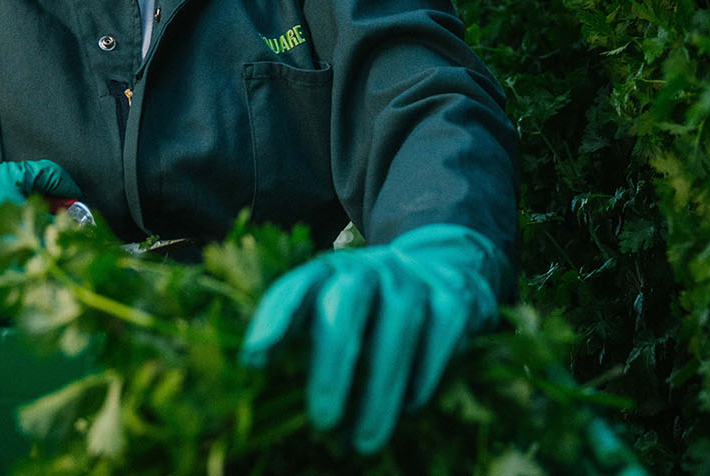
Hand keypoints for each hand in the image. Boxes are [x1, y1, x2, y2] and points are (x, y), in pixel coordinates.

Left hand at [239, 223, 508, 452]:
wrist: (448, 269)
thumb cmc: (374, 314)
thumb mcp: (338, 318)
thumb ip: (308, 350)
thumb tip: (272, 406)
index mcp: (330, 272)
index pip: (297, 288)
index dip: (274, 321)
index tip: (254, 363)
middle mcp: (371, 266)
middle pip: (348, 300)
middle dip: (333, 361)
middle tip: (321, 420)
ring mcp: (415, 279)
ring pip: (399, 323)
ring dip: (381, 387)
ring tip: (363, 442)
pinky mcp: (455, 298)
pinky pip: (440, 335)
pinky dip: (424, 376)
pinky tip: (410, 411)